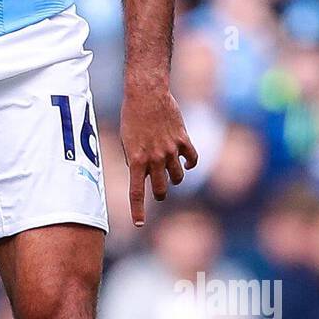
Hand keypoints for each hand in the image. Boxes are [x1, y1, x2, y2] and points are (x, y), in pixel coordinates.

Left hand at [120, 87, 197, 226]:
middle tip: (158, 192)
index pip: (136, 192)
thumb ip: (135, 160)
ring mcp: (170, 150)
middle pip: (160, 189)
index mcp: (136, 160)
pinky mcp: (183, 140)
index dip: (137, 210)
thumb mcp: (126, 141)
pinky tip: (186, 163)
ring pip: (178, 177)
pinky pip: (192, 159)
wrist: (147, 94)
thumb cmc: (132, 117)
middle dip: (159, 193)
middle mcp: (154, 158)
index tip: (138, 224)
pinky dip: (190, 164)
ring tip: (170, 173)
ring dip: (174, 178)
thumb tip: (142, 174)